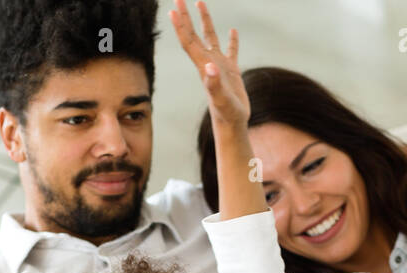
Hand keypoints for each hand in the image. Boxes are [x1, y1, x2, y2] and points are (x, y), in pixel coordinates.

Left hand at [170, 0, 247, 127]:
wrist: (232, 125)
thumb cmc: (226, 114)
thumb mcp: (221, 99)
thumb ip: (214, 84)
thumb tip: (210, 67)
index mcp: (203, 65)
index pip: (189, 41)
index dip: (181, 25)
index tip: (174, 9)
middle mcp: (208, 62)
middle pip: (194, 35)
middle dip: (186, 16)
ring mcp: (219, 66)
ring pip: (210, 38)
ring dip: (204, 21)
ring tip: (200, 3)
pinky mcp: (231, 72)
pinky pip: (231, 51)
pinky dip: (232, 40)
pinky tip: (233, 31)